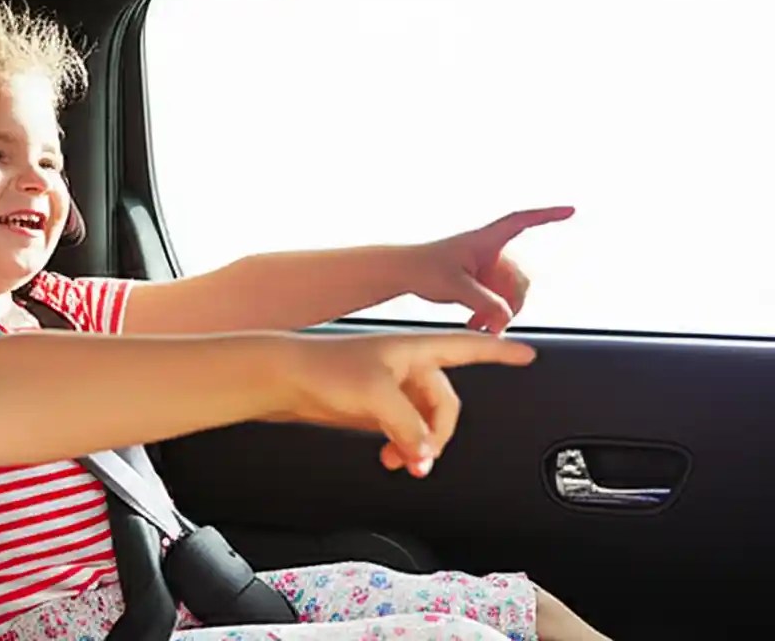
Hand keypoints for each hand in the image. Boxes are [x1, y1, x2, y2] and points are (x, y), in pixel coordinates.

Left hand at [278, 332, 536, 477]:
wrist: (282, 376)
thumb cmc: (324, 369)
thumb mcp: (377, 397)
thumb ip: (409, 428)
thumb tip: (425, 454)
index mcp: (416, 348)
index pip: (469, 347)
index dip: (500, 351)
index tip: (527, 354)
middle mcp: (407, 364)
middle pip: (445, 403)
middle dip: (439, 433)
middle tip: (424, 456)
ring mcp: (390, 385)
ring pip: (423, 421)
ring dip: (419, 444)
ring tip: (403, 461)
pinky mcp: (372, 405)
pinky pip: (403, 429)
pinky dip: (402, 446)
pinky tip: (392, 457)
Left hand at [407, 206, 574, 333]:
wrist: (403, 274)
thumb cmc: (422, 268)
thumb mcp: (454, 286)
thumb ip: (483, 301)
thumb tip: (507, 316)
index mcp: (485, 240)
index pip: (520, 222)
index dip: (546, 216)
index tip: (570, 211)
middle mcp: (490, 251)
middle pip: (519, 278)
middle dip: (511, 303)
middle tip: (495, 325)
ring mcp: (486, 267)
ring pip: (510, 294)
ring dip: (499, 313)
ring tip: (479, 328)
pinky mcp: (480, 281)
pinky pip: (498, 299)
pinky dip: (491, 314)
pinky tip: (477, 326)